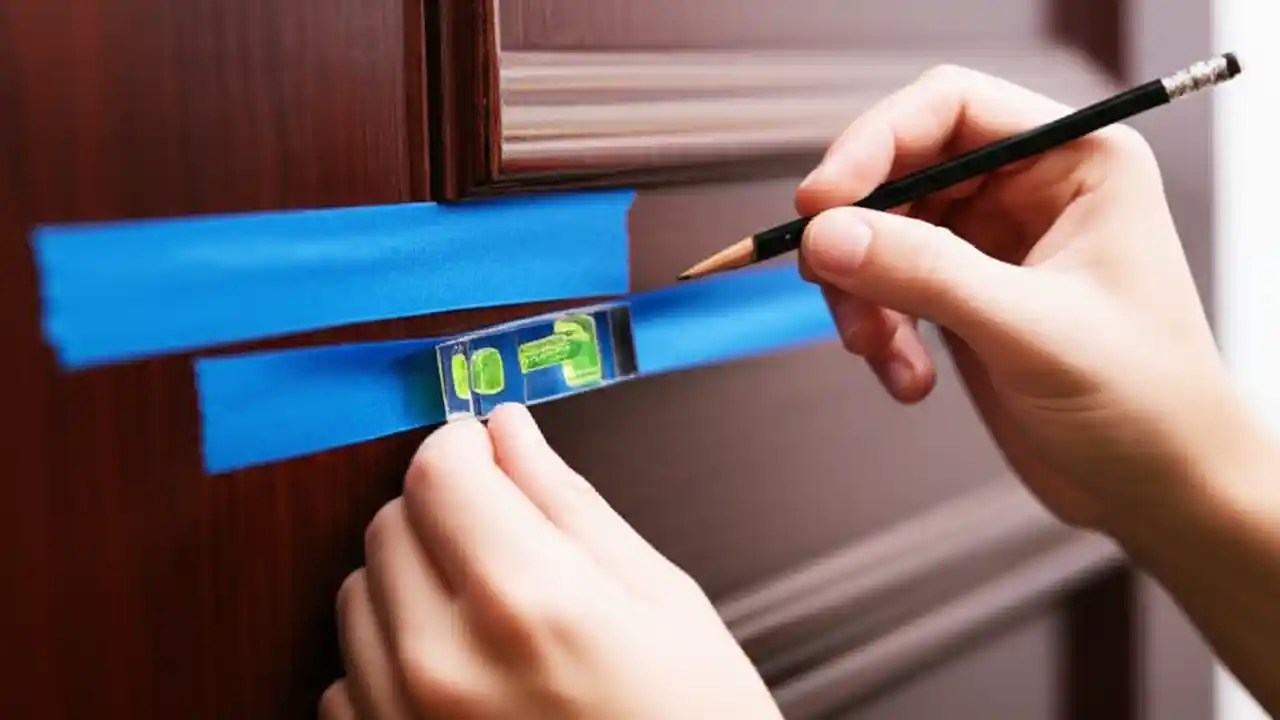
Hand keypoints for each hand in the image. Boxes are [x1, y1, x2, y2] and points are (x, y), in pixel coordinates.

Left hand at [320, 404, 781, 719]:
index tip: (485, 451)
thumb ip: (570, 505)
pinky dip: (391, 656)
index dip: (463, 445)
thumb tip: (513, 434)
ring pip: (359, 591)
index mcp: (528, 600)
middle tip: (504, 537)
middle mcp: (446, 659)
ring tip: (487, 616)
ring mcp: (405, 718)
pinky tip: (460, 673)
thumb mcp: (663, 601)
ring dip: (410, 579)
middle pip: (390, 522)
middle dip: (442, 509)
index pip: (438, 472)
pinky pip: (347, 676)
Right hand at [796, 65, 1260, 531]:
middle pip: (901, 171)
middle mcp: (1031, 190)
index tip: (821, 202)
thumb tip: (828, 234)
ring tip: (880, 350)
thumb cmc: (1147, 403)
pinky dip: (879, 331)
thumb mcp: (1031, 330)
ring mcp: (994, 246)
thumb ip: (926, 273)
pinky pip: (888, 287)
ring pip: (882, 233)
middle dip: (860, 233)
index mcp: (1076, 161)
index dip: (873, 143)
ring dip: (863, 294)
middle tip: (835, 284)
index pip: (949, 108)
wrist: (1160, 491)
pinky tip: (908, 377)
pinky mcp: (965, 298)